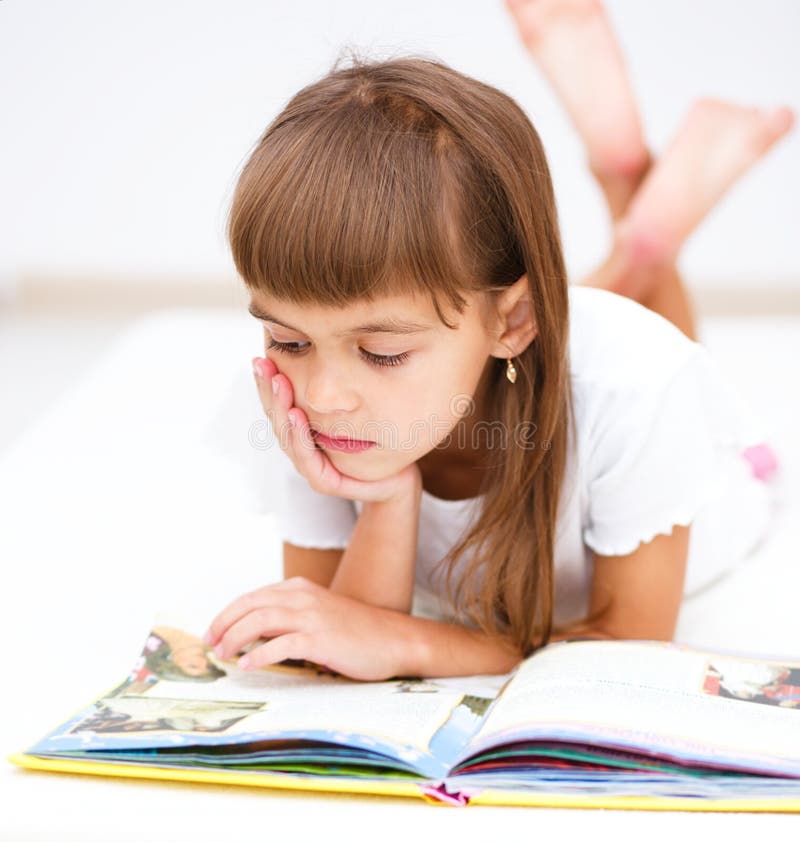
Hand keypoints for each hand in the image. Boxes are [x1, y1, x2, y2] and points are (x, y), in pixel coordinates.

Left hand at [204, 576, 415, 680]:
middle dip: (224, 624)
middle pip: (250, 604)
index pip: (252, 597)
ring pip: (261, 620)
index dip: (227, 614)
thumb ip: (289, 618)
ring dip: (236, 637)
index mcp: (300, 589)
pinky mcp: (322, 639)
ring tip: (225, 655)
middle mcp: (304, 597)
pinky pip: (282, 644)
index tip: (213, 633)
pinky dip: (260, 654)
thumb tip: (253, 634)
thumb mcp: (318, 615)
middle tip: (211, 645)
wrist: (394, 640)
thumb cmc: (355, 632)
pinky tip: (249, 665)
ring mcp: (313, 617)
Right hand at [253, 355, 420, 503]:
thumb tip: (321, 345)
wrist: (397, 478)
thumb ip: (338, 386)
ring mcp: (311, 466)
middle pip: (277, 418)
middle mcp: (302, 448)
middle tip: (262, 365)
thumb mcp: (356, 407)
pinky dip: (299, 436)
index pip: (278, 405)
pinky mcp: (324, 481)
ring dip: (281, 409)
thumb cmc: (376, 441)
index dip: (267, 383)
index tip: (260, 357)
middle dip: (268, 390)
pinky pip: (307, 458)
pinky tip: (296, 415)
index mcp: (303, 431)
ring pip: (287, 437)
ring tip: (279, 383)